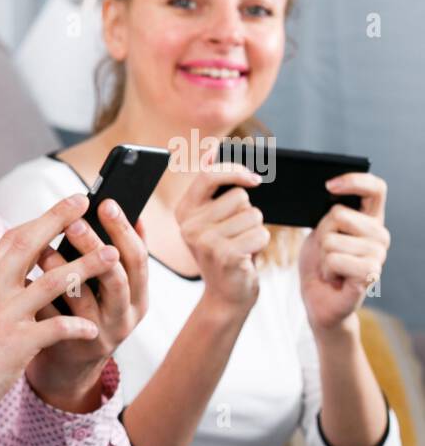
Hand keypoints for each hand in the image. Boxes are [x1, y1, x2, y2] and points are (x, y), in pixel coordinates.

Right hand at [0, 193, 119, 430]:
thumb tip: (17, 277)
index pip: (10, 240)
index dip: (39, 220)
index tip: (64, 206)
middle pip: (27, 246)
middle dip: (59, 221)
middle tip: (87, 204)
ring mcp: (1, 318)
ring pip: (49, 282)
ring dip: (85, 266)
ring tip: (112, 255)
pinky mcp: (13, 346)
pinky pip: (54, 328)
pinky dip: (76, 326)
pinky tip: (91, 330)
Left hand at [26, 195, 148, 410]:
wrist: (71, 366)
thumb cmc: (90, 314)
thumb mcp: (114, 290)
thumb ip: (119, 258)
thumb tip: (133, 215)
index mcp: (138, 296)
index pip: (138, 258)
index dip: (123, 231)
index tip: (105, 203)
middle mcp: (124, 317)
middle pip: (116, 278)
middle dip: (95, 247)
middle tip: (73, 222)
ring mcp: (99, 335)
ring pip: (84, 299)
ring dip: (64, 270)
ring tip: (44, 248)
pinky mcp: (71, 348)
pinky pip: (54, 319)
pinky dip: (42, 297)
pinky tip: (27, 279)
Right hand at [175, 163, 267, 311]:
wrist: (226, 295)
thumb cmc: (225, 251)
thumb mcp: (213, 219)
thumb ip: (213, 186)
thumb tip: (210, 151)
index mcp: (184, 212)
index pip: (208, 175)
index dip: (234, 171)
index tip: (254, 180)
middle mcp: (189, 226)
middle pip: (239, 197)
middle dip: (248, 213)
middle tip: (235, 235)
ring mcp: (205, 241)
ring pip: (253, 215)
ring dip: (255, 230)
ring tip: (241, 246)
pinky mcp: (225, 255)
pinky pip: (260, 233)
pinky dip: (261, 244)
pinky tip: (247, 257)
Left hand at [300, 172, 389, 333]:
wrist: (320, 300)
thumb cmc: (319, 266)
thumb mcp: (319, 235)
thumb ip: (329, 217)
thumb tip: (332, 200)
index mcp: (371, 220)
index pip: (375, 189)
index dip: (355, 181)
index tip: (329, 186)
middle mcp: (380, 235)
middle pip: (339, 214)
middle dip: (321, 234)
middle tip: (326, 253)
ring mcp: (378, 255)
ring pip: (332, 240)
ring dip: (322, 257)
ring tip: (331, 268)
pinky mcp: (370, 274)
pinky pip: (335, 259)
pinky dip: (326, 270)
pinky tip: (334, 278)